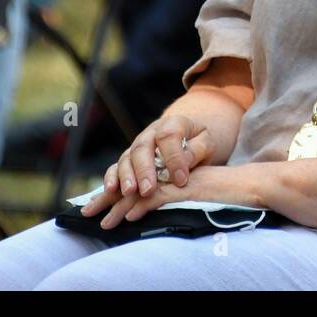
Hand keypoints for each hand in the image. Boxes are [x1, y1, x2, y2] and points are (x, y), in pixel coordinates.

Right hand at [80, 114, 215, 226]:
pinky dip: (111, 178)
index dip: (174, 158)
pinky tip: (110, 190)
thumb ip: (197, 149)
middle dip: (144, 170)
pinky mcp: (129, 160)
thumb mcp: (206, 141)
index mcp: (172, 124)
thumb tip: (183, 163)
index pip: (169, 137)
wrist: (187, 135)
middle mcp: (150, 133)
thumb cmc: (198, 141)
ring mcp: (137, 146)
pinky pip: (116, 167)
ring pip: (127, 158)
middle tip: (147, 189)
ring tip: (130, 192)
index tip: (180, 180)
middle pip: (142, 148)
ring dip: (126, 176)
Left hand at [83, 163, 267, 229]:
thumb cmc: (229, 193)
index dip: (116, 191)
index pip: (138, 179)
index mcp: (170, 172)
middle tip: (88, 211)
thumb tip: (156, 211)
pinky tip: (128, 218)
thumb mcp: (198, 194)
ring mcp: (177, 179)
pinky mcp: (186, 189)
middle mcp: (170, 172)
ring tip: (103, 222)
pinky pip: (158, 197)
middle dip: (108, 197)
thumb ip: (177, 197)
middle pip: (133, 182)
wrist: (253, 185)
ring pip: (141, 190)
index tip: (100, 203)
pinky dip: (141, 207)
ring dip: (119, 206)